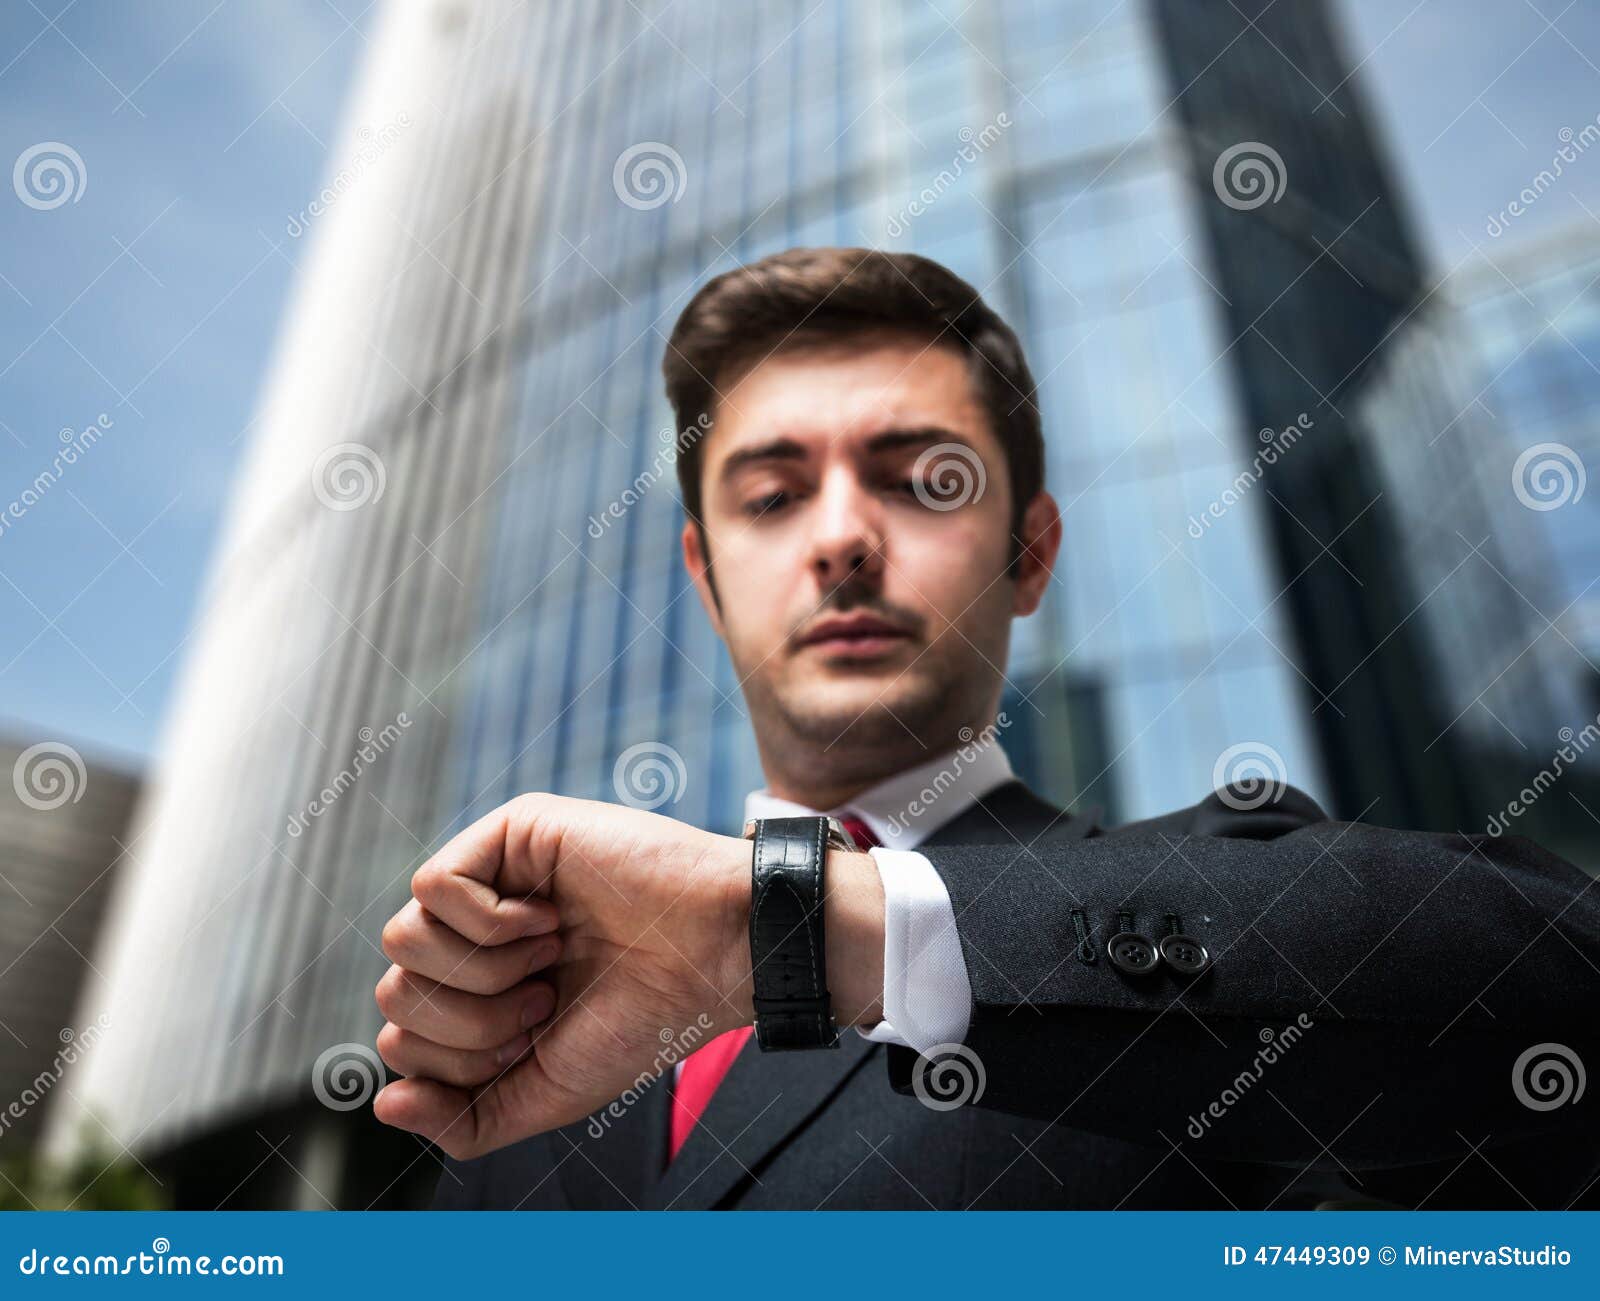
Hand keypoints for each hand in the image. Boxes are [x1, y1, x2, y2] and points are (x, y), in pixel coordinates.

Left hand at [372, 793, 753, 1158]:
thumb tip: (384, 1103)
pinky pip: (432, 886)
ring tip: (548, 957)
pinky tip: (547, 921)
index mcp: (484, 994)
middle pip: (395, 991)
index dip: (461, 1060)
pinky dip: (490, 923)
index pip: (403, 1036)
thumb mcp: (549, 1091)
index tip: (539, 1039)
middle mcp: (478, 937)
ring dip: (482, 970)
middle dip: (473, 1022)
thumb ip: (466, 1117)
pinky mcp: (509, 834)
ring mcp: (491, 882)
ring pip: (400, 939)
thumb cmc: (648, 1019)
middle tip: (545, 999)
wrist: (712, 960)